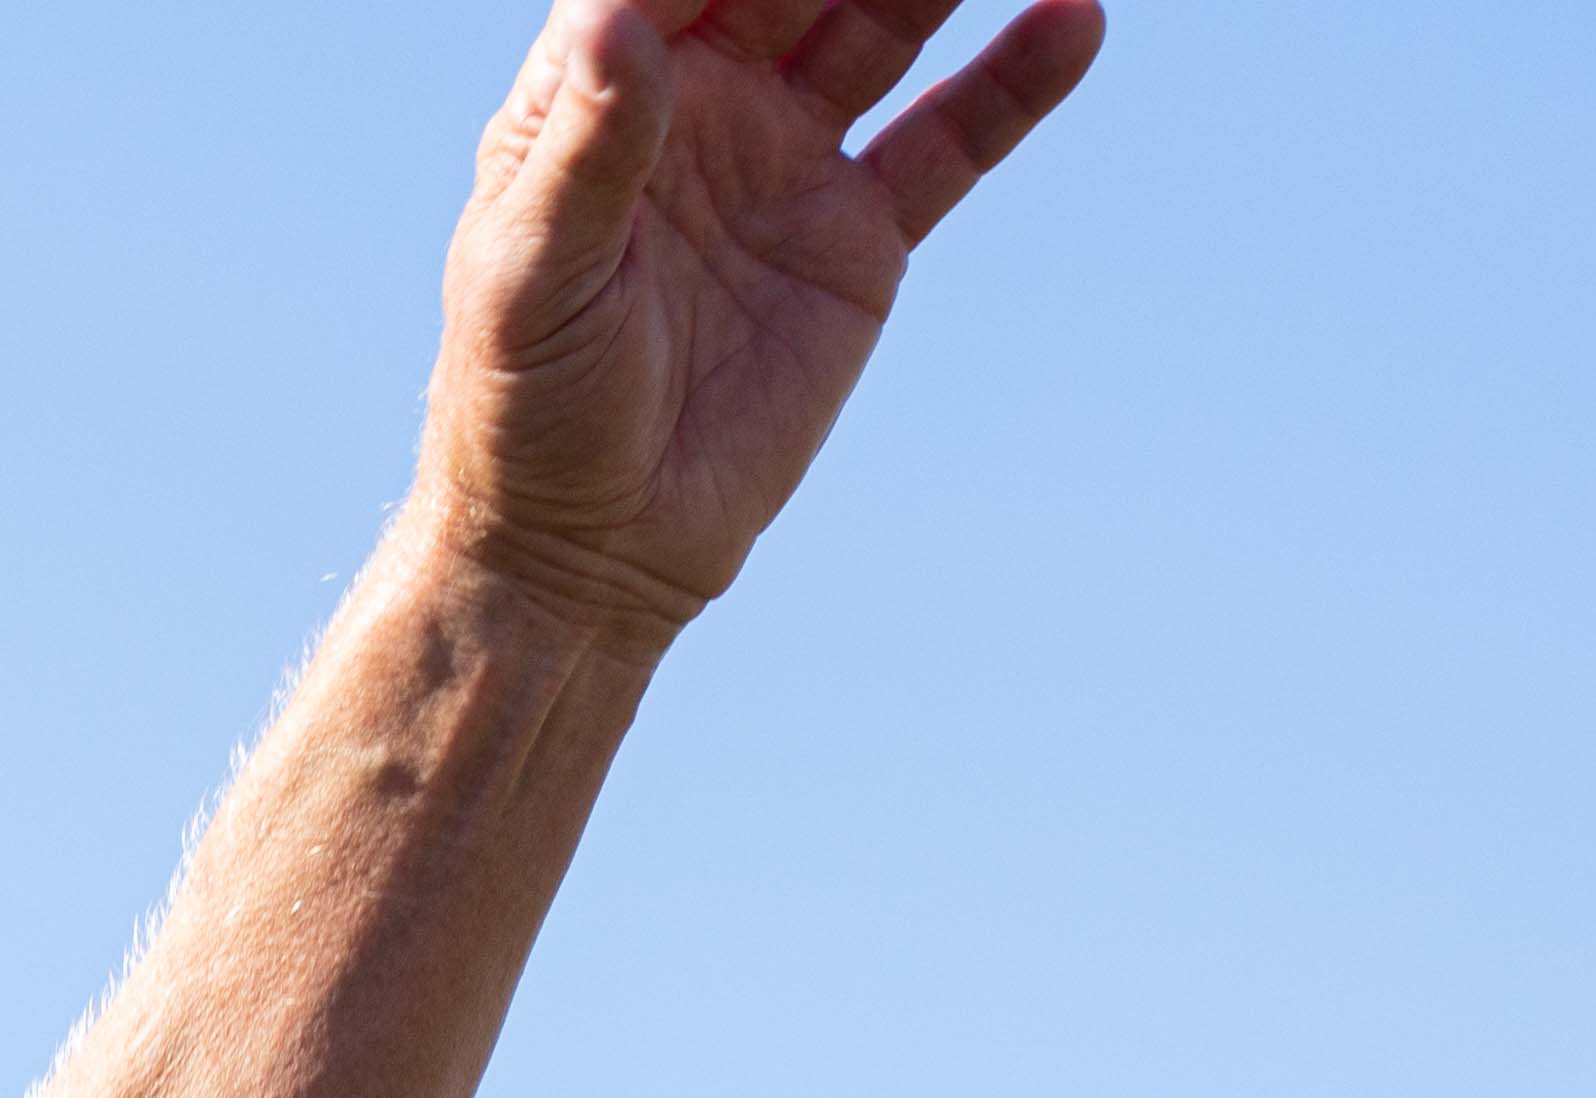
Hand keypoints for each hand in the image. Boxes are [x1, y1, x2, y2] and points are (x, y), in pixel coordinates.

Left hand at [421, 0, 1105, 641]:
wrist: (589, 547)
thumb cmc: (521, 408)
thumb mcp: (533, 274)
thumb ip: (584, 150)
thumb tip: (616, 22)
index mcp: (605, 82)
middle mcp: (703, 96)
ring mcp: (786, 156)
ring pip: (883, 23)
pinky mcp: (857, 236)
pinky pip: (948, 141)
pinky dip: (1013, 82)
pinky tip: (1073, 20)